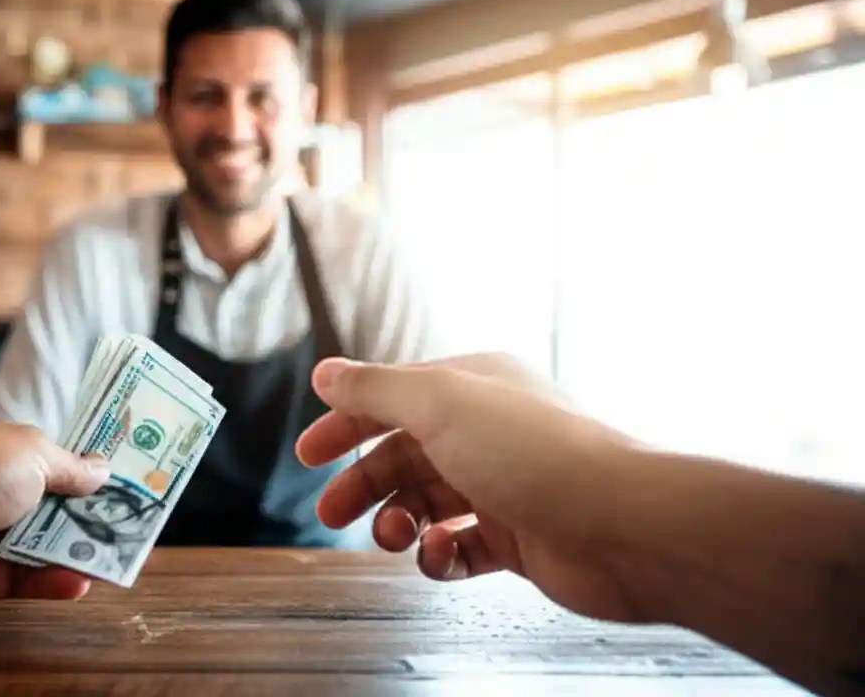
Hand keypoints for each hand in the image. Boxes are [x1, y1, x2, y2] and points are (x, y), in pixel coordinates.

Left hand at [0, 404, 109, 622]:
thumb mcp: (31, 451)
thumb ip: (68, 466)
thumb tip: (100, 470)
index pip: (26, 452)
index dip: (65, 463)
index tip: (102, 477)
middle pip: (31, 501)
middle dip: (71, 511)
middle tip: (115, 519)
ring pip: (27, 544)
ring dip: (65, 549)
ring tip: (108, 553)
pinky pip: (15, 580)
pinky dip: (46, 581)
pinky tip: (78, 581)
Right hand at [296, 357, 646, 622]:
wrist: (620, 524)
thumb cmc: (535, 453)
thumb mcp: (438, 402)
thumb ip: (375, 389)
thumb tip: (326, 374)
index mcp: (472, 389)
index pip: (394, 399)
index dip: (347, 423)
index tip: (308, 455)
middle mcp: (487, 433)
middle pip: (405, 455)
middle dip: (364, 483)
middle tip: (330, 512)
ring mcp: (503, 487)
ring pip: (427, 504)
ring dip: (398, 520)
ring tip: (392, 535)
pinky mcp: (518, 539)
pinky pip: (459, 548)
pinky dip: (437, 555)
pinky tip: (436, 554)